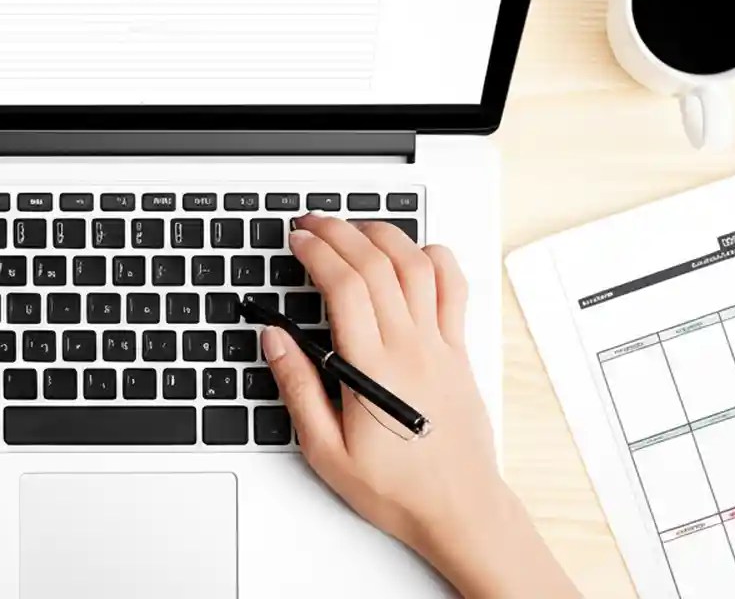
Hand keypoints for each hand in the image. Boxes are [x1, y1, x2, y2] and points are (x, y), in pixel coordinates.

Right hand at [264, 214, 576, 597]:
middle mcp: (411, 348)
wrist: (459, 510)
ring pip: (417, 266)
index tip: (297, 241)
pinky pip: (454, 288)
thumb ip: (298, 387)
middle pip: (376, 265)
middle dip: (339, 232)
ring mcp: (441, 345)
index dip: (318, 253)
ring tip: (353, 227)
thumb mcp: (325, 450)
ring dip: (383, 235)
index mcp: (374, 370)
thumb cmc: (396, 489)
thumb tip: (275, 339)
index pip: (345, 287)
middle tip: (312, 224)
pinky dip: (435, 258)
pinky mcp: (460, 351)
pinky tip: (414, 251)